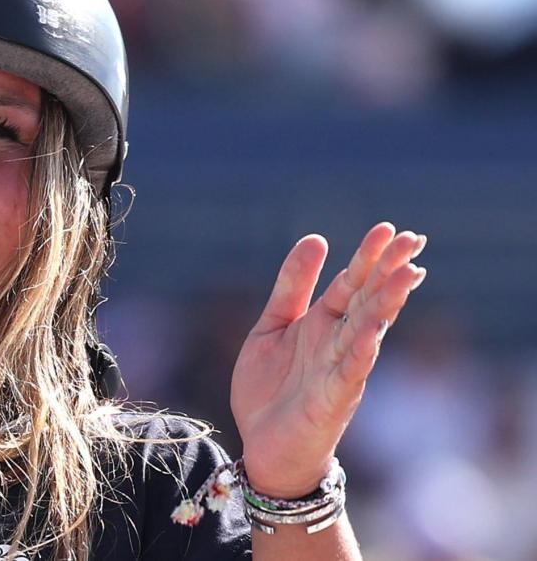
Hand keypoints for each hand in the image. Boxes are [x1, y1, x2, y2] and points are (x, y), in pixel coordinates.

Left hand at [230, 222, 426, 496]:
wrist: (262, 448)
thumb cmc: (270, 391)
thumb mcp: (271, 327)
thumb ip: (291, 287)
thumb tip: (316, 238)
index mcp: (322, 323)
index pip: (351, 283)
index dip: (369, 257)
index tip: (389, 228)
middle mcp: (338, 342)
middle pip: (368, 299)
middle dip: (389, 270)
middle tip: (412, 238)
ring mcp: (340, 370)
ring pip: (368, 329)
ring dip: (387, 302)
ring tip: (408, 273)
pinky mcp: (333, 398)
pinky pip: (351, 371)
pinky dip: (362, 349)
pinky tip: (373, 329)